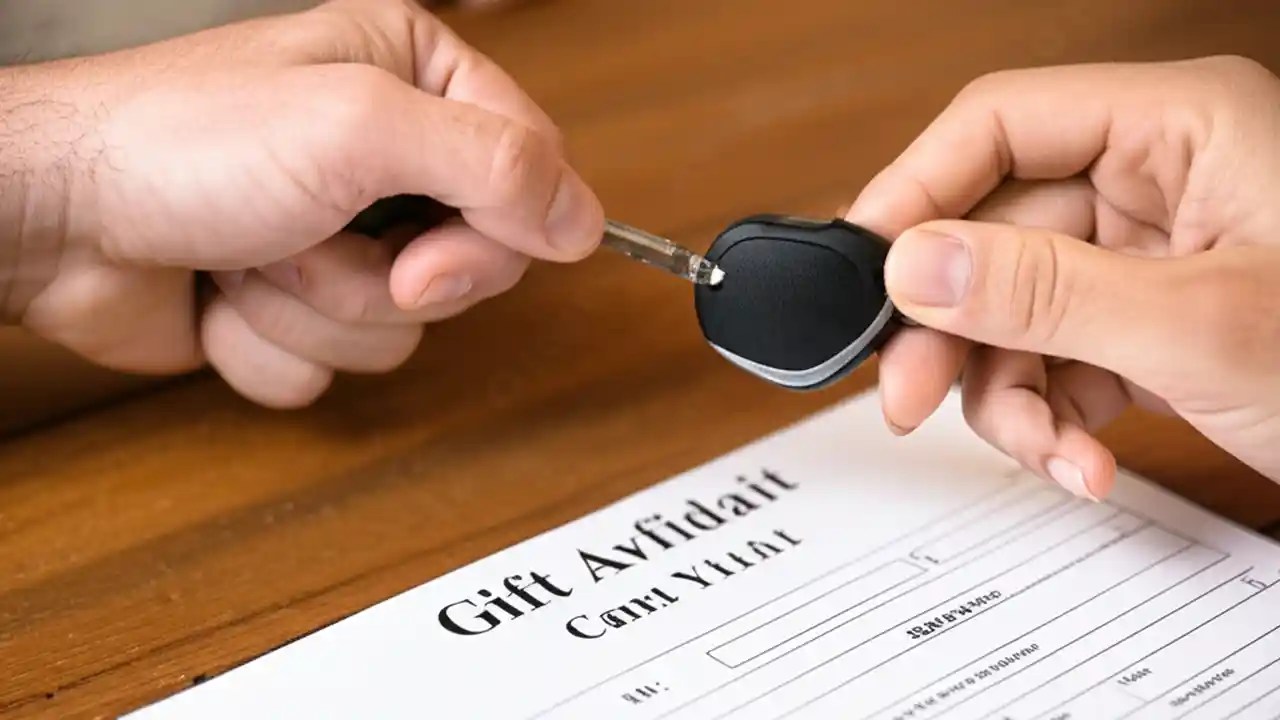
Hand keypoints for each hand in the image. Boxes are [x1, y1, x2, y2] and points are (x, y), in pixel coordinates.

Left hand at [0, 0, 602, 407]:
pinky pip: (332, 364)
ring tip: (249, 254)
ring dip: (314, 307)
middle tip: (315, 240)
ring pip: (400, 328)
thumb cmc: (181, 141)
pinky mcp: (296, 302)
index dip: (497, 231)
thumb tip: (584, 221)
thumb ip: (493, 164)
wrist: (53, 217)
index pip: (529, 170)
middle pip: (473, 261)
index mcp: (413, 79)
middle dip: (383, 276)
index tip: (428, 256)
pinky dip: (272, 344)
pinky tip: (220, 294)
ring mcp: (340, 234)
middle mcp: (384, 156)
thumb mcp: (359, 127)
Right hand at [846, 56, 1279, 499]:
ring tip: (1043, 451)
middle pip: (993, 233)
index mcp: (1177, 127)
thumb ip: (1045, 290)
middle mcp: (1153, 180)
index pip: (1000, 125)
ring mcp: (1146, 255)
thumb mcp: (1199, 326)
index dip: (917, 193)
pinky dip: (1048, 418)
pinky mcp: (1143, 321)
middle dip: (955, 330)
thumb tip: (919, 263)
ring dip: (1005, 393)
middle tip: (908, 394)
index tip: (866, 268)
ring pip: (1011, 310)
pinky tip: (1080, 459)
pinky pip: (1050, 357)